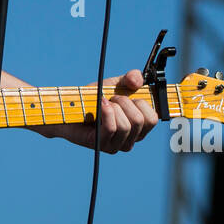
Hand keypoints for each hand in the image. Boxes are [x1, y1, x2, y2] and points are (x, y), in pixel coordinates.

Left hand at [36, 69, 158, 152]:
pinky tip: (100, 104)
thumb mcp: (116, 84)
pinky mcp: (100, 144)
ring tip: (104, 102)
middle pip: (141, 121)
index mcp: (138, 128)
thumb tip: (137, 80)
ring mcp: (115, 145)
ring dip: (114, 106)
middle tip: (113, 97)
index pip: (154, 119)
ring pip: (127, 125)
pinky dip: (106, 111)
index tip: (130, 94)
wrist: (70, 106)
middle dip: (126, 102)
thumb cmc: (94, 98)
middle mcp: (130, 139)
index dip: (143, 102)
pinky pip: (112, 128)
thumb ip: (130, 79)